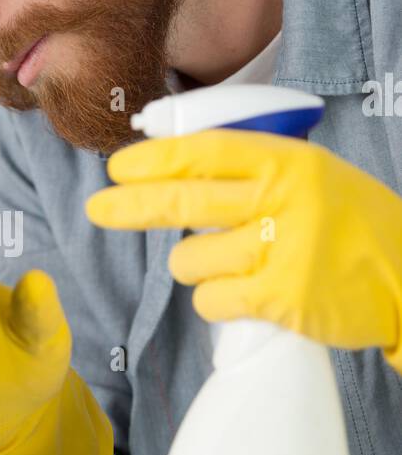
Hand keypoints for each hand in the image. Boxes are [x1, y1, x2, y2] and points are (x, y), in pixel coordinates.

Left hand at [84, 128, 401, 373]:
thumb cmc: (355, 227)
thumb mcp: (314, 177)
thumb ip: (254, 170)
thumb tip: (174, 169)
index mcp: (288, 161)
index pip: (204, 152)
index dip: (154, 160)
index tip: (119, 167)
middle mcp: (283, 200)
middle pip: (183, 202)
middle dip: (131, 206)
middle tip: (99, 209)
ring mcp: (281, 250)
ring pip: (191, 262)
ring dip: (195, 269)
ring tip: (235, 266)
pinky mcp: (281, 299)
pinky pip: (212, 301)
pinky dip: (216, 302)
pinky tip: (245, 295)